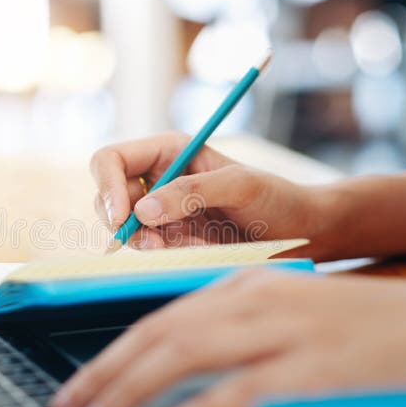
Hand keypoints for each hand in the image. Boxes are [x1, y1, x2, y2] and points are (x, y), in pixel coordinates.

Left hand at [49, 271, 405, 406]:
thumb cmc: (359, 327)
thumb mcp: (286, 314)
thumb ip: (233, 330)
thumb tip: (175, 368)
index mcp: (244, 286)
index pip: (160, 319)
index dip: (111, 356)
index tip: (78, 387)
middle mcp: (256, 301)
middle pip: (161, 335)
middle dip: (105, 374)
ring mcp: (285, 331)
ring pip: (188, 354)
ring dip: (131, 390)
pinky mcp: (315, 366)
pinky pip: (245, 388)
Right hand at [91, 133, 328, 251]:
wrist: (299, 232)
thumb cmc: (276, 198)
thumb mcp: (240, 186)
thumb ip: (192, 192)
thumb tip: (142, 212)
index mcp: (168, 151)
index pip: (112, 160)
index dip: (107, 186)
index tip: (122, 217)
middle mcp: (158, 178)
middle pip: (107, 197)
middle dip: (121, 222)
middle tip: (152, 244)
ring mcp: (161, 211)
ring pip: (124, 228)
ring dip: (148, 243)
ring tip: (192, 245)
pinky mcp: (170, 239)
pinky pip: (148, 249)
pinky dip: (165, 255)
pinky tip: (198, 251)